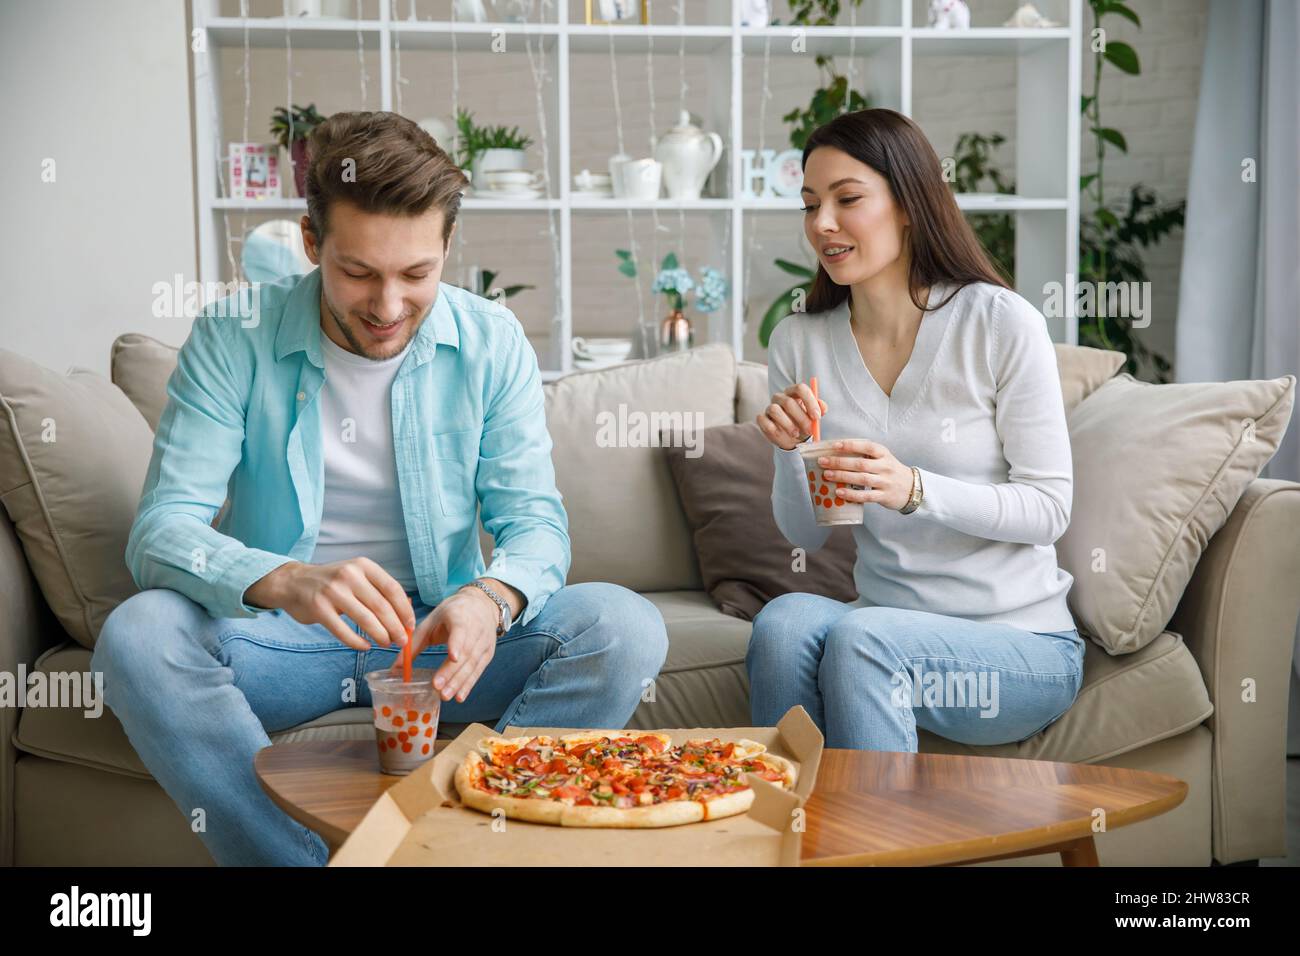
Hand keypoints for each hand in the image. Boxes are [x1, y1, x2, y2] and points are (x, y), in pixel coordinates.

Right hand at [243, 558, 414, 651]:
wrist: (293, 582)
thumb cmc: (332, 583)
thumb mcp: (356, 576)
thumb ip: (377, 590)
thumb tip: (404, 614)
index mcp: (363, 565)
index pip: (392, 589)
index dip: (405, 609)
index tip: (411, 625)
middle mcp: (349, 575)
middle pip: (381, 606)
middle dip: (396, 627)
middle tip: (402, 641)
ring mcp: (333, 591)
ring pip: (365, 619)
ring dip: (380, 635)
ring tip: (386, 644)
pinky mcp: (318, 607)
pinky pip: (343, 630)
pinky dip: (357, 642)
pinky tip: (365, 647)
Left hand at [402, 586, 500, 702]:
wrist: (481, 605)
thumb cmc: (452, 613)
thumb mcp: (432, 621)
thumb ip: (415, 642)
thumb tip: (396, 667)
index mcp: (460, 616)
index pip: (461, 630)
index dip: (457, 644)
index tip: (452, 657)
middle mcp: (476, 629)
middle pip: (466, 652)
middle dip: (451, 672)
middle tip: (438, 687)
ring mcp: (484, 643)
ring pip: (472, 664)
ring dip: (459, 682)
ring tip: (445, 696)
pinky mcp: (488, 654)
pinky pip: (478, 671)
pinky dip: (468, 685)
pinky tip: (459, 697)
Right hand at [756, 383, 827, 449]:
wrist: (793, 438)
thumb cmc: (803, 423)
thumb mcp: (813, 417)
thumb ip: (819, 410)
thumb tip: (823, 407)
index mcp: (794, 393)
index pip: (800, 388)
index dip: (809, 402)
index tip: (817, 417)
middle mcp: (780, 397)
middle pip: (788, 402)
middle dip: (801, 418)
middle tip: (810, 430)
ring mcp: (769, 407)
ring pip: (775, 410)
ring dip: (788, 424)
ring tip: (796, 434)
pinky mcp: (762, 418)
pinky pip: (763, 420)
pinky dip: (773, 429)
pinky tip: (781, 434)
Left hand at [816, 439, 912, 510]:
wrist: (911, 488)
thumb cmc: (890, 471)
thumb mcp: (883, 458)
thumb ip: (865, 455)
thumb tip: (836, 453)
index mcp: (883, 454)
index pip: (866, 446)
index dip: (850, 445)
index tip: (834, 445)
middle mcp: (885, 466)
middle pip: (860, 463)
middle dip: (839, 462)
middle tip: (822, 462)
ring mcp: (885, 482)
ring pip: (861, 479)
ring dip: (842, 477)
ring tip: (827, 475)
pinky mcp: (884, 496)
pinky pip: (866, 496)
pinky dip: (851, 494)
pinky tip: (839, 492)